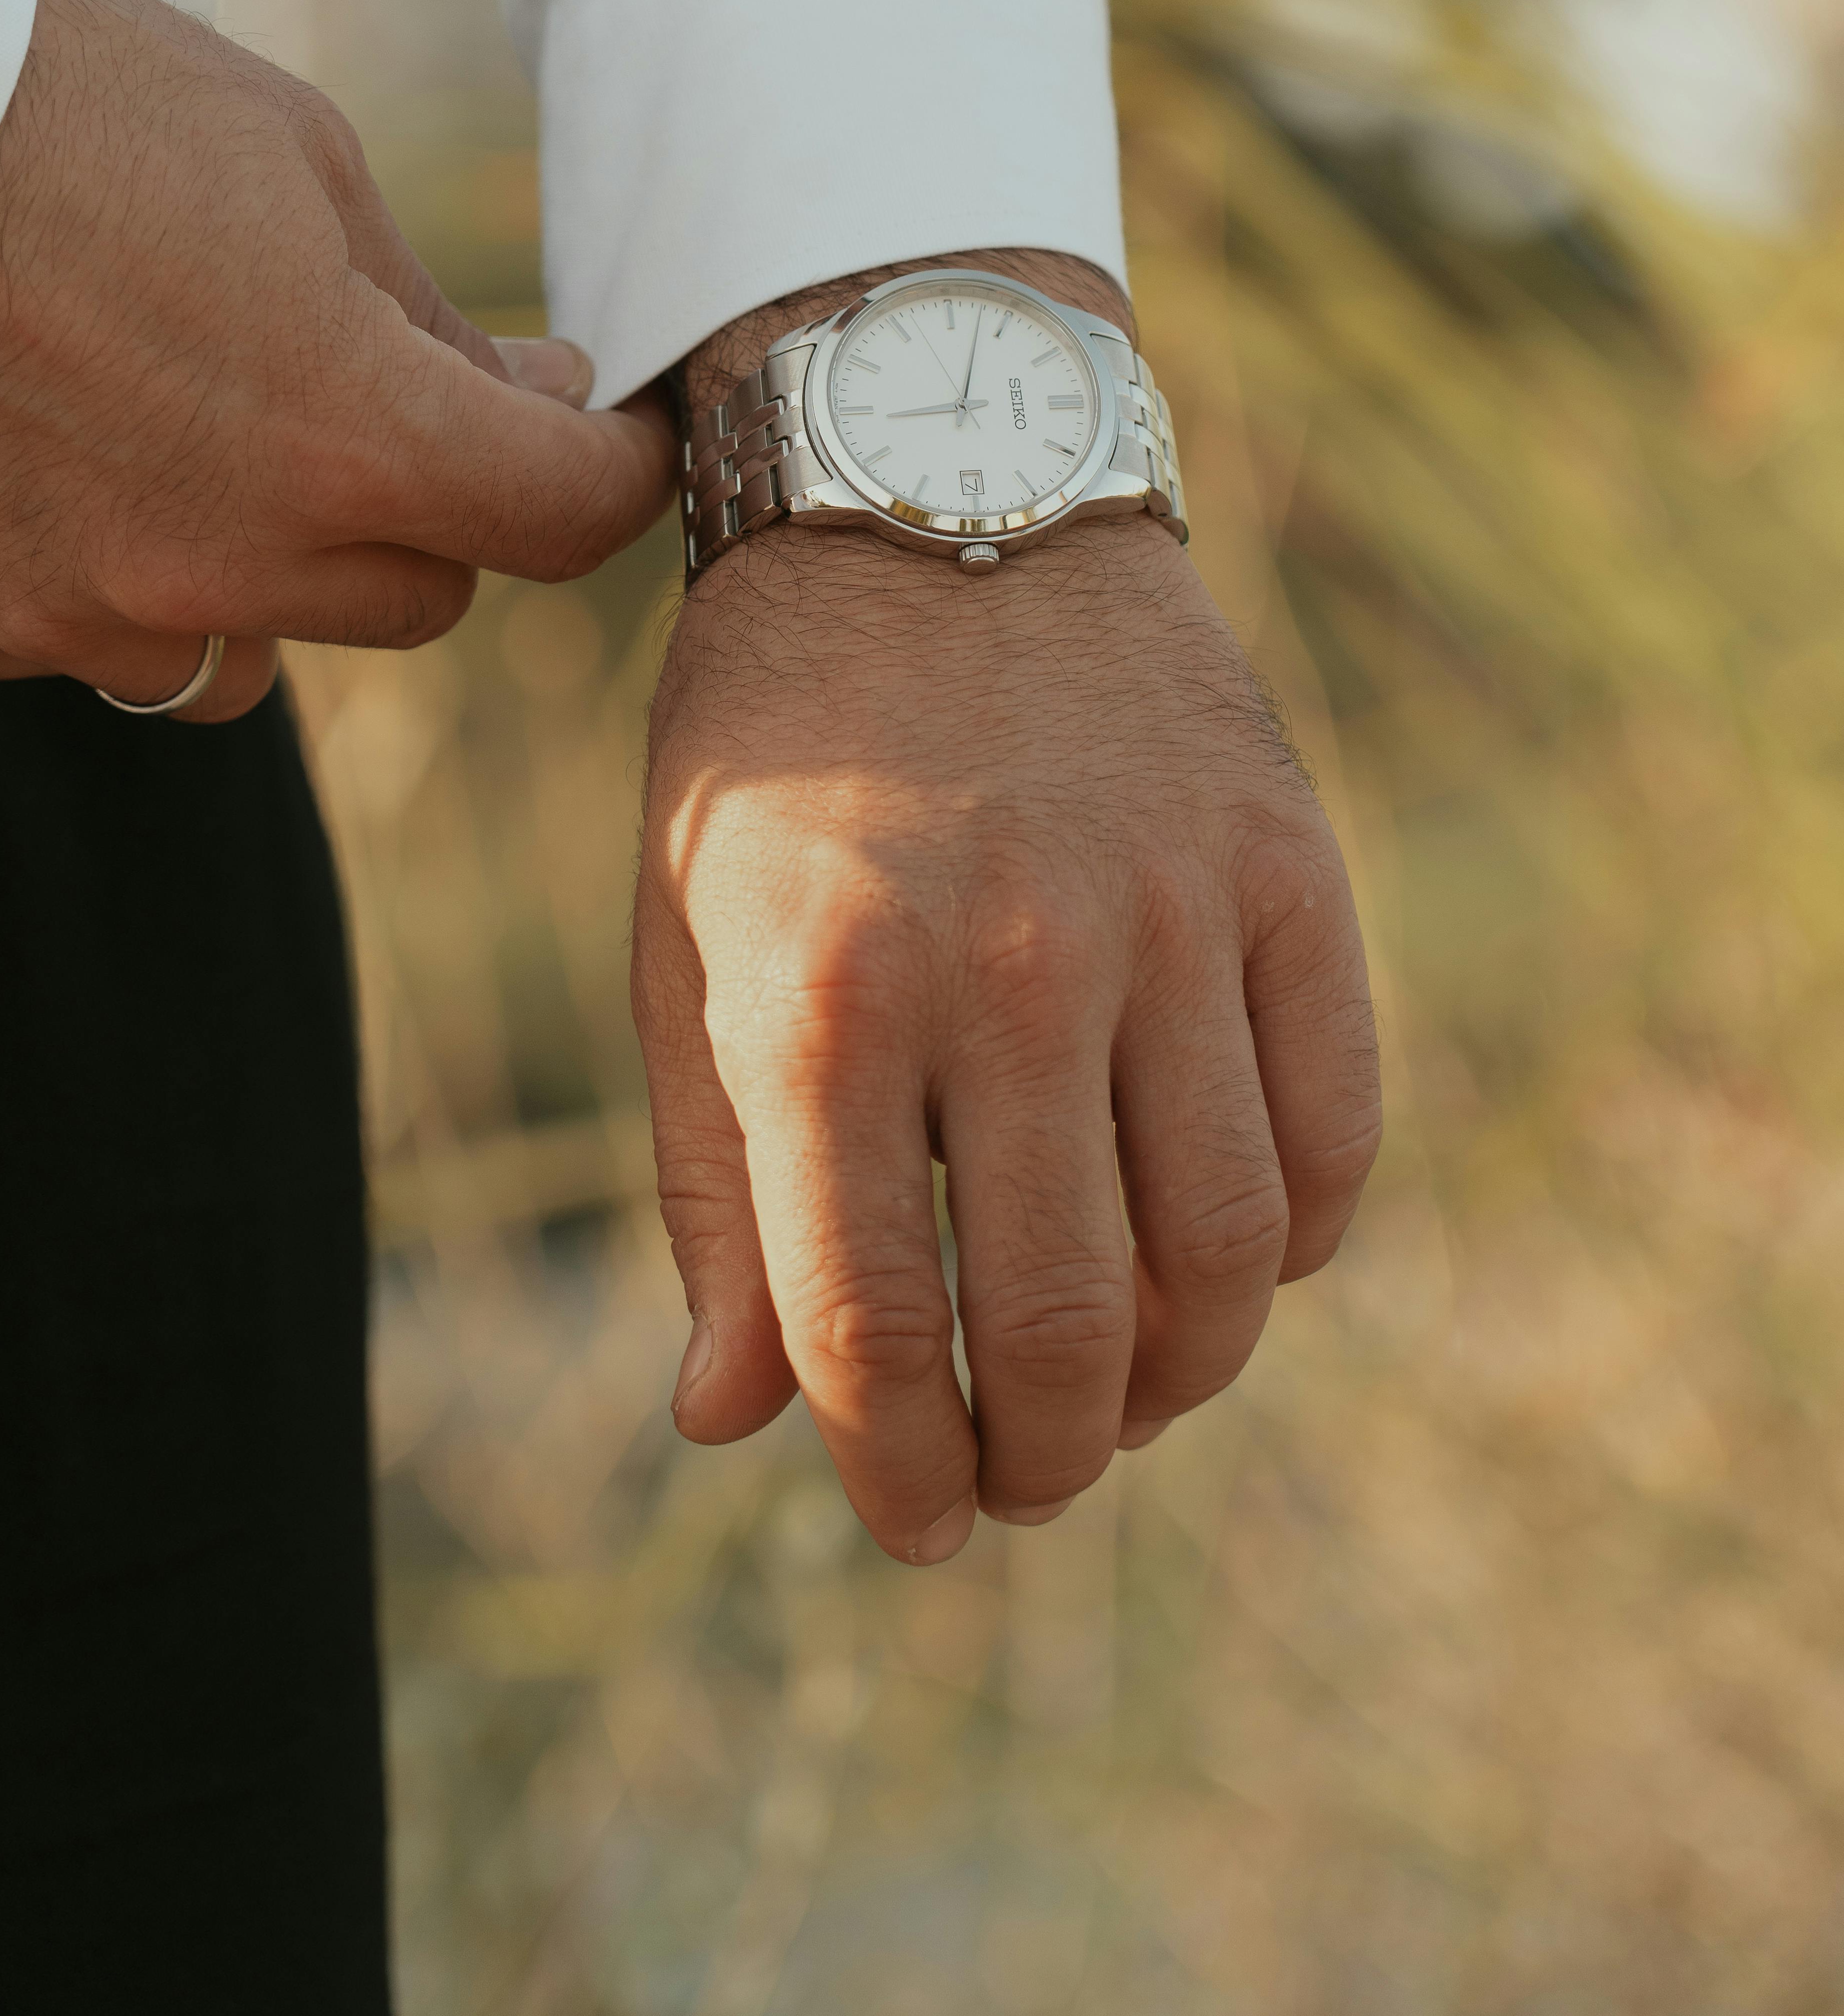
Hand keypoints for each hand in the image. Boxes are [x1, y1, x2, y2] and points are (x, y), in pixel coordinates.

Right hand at [0, 0, 673, 718]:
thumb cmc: (61, 105)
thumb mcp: (293, 159)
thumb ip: (425, 313)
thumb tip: (534, 394)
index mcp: (344, 434)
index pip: (558, 519)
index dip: (619, 478)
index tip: (618, 442)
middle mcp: (225, 560)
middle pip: (420, 594)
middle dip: (429, 506)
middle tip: (381, 399)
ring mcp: (79, 612)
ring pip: (256, 645)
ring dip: (273, 566)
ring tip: (198, 436)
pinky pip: (94, 633)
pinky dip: (111, 569)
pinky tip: (56, 457)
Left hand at [634, 256, 1379, 1564]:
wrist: (932, 491)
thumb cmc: (775, 744)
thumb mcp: (684, 940)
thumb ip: (713, 1187)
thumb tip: (726, 1424)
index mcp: (819, 994)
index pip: (874, 1324)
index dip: (897, 1472)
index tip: (917, 1524)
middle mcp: (1005, 965)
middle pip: (1067, 1321)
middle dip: (1045, 1456)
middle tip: (1027, 1484)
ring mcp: (1165, 912)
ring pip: (1227, 1254)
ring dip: (1182, 1379)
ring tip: (1127, 1396)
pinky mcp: (1285, 868)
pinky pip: (1331, 1127)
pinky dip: (1299, 1242)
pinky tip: (1233, 1257)